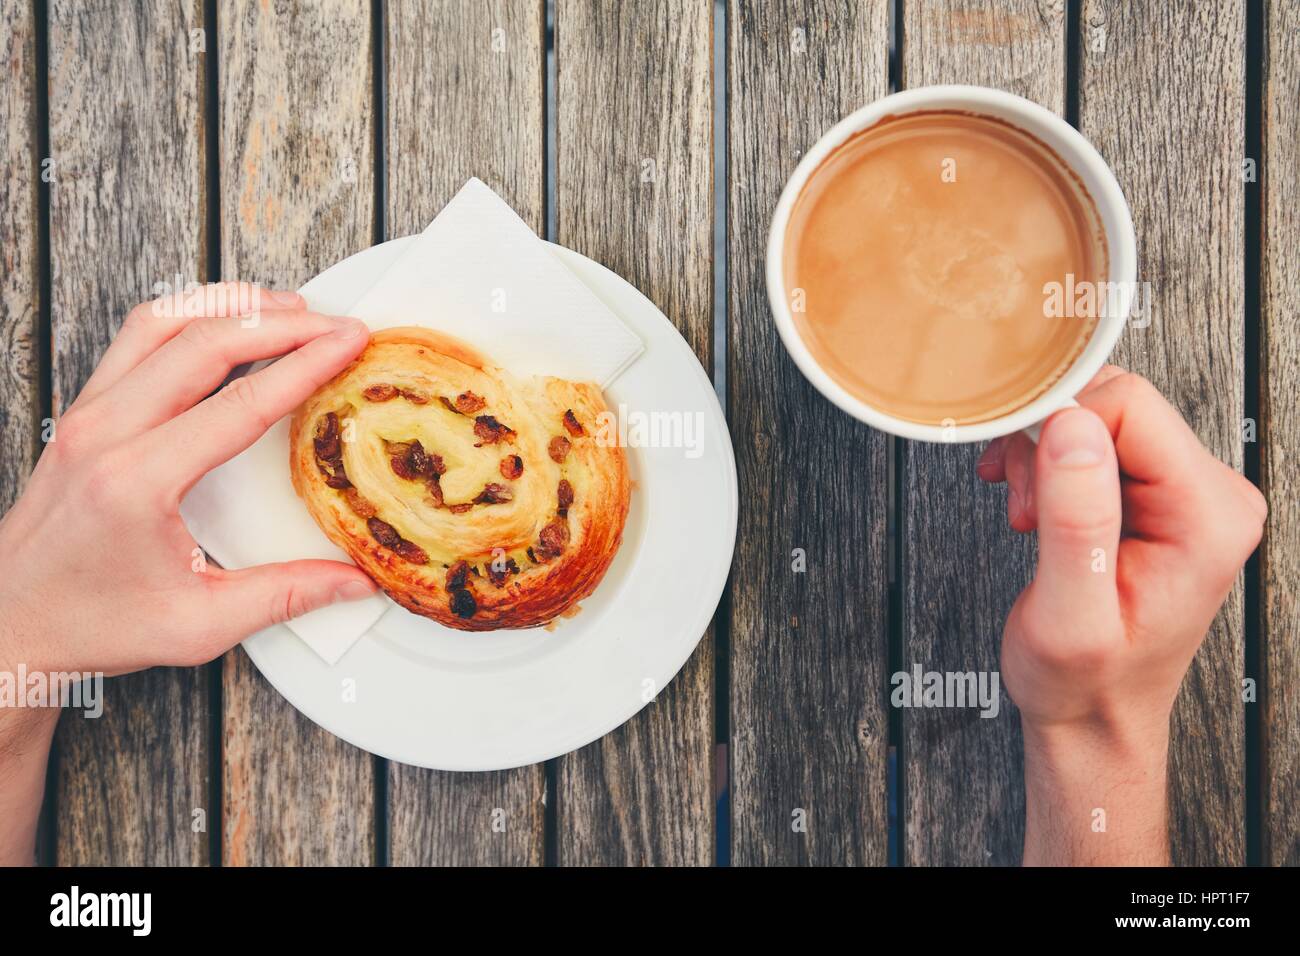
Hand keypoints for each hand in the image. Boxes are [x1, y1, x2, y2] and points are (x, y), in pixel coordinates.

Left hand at [0, 283, 379, 680]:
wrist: (10, 622)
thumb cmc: (90, 623)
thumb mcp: (197, 624)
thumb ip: (284, 595)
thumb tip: (355, 578)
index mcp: (136, 482)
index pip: (239, 403)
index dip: (303, 366)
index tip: (348, 342)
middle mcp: (105, 433)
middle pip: (204, 344)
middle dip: (282, 323)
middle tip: (336, 322)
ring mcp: (86, 414)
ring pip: (163, 322)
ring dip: (231, 305)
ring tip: (289, 306)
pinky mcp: (82, 411)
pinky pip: (137, 337)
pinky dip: (188, 313)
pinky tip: (224, 318)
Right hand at [977, 366, 1264, 863]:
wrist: (1093, 714)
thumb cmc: (1086, 683)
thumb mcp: (1069, 616)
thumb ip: (1076, 521)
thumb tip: (1072, 428)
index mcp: (1208, 518)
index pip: (1130, 407)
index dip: (1059, 428)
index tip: (1022, 478)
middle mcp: (1212, 495)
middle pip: (1115, 404)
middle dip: (1049, 444)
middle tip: (1024, 507)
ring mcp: (1186, 492)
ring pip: (1099, 417)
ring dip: (1045, 455)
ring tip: (1029, 516)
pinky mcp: (1157, 494)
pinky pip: (1096, 439)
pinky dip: (1050, 461)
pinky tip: (1035, 502)